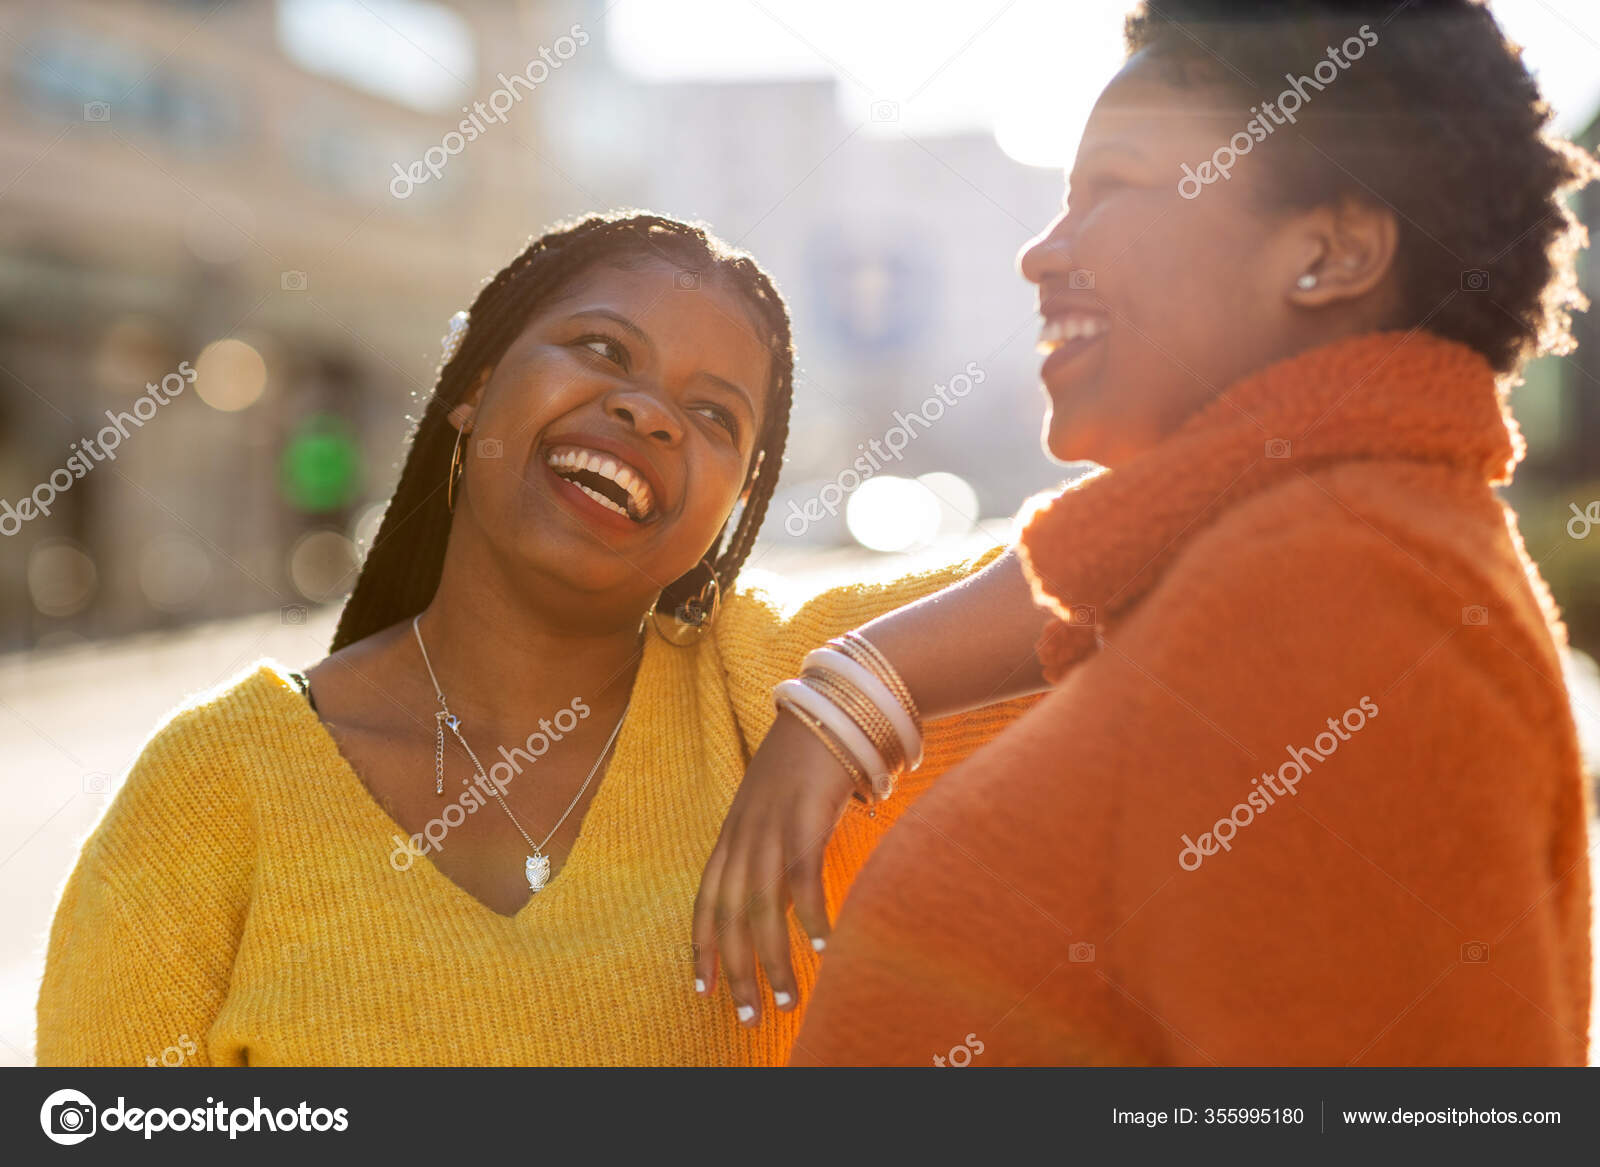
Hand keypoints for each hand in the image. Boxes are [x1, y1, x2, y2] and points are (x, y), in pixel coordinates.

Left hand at [692, 707, 857, 1026]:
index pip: (705, 901)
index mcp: (733, 835)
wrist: (831, 710)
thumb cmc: (811, 763)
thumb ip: (775, 850)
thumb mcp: (780, 810)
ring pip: (761, 908)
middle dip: (736, 970)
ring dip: (774, 959)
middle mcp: (744, 835)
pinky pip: (803, 877)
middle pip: (728, 916)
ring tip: (787, 999)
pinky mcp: (806, 818)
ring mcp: (772, 827)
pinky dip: (810, 915)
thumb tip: (786, 898)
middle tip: (749, 1016)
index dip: (701, 948)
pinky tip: (822, 946)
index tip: (703, 990)